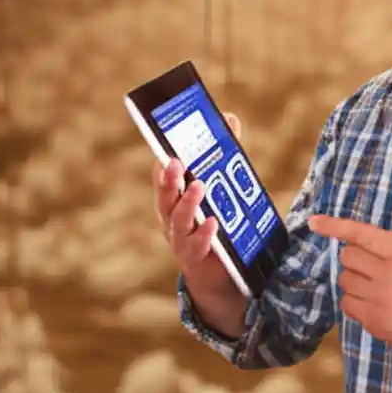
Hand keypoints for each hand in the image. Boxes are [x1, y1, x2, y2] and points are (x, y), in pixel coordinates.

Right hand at [153, 112, 248, 335]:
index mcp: (173, 199)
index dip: (162, 164)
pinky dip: (203, 234)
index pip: (163, 178)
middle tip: (175, 162)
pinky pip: (196, 245)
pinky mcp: (195, 258)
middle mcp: (171, 218)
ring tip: (198, 186)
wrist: (220, 274)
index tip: (166, 148)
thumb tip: (229, 118)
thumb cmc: (215, 221)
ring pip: (177, 220)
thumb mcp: (219, 188)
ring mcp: (180, 239)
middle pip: (165, 197)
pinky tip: (213, 223)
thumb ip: (223, 155)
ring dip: (186, 203)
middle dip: (168, 180)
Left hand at [309, 215, 391, 371]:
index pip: (360, 233)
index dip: (334, 226)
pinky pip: (346, 303)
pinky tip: (372, 303)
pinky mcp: (372, 320)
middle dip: (355, 261)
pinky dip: (354, 301)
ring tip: (375, 288)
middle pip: (347, 256)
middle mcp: (388, 272)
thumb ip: (388, 247)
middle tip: (372, 270)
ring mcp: (378, 298)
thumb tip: (352, 242)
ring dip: (354, 281)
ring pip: (344, 280)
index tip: (314, 222)